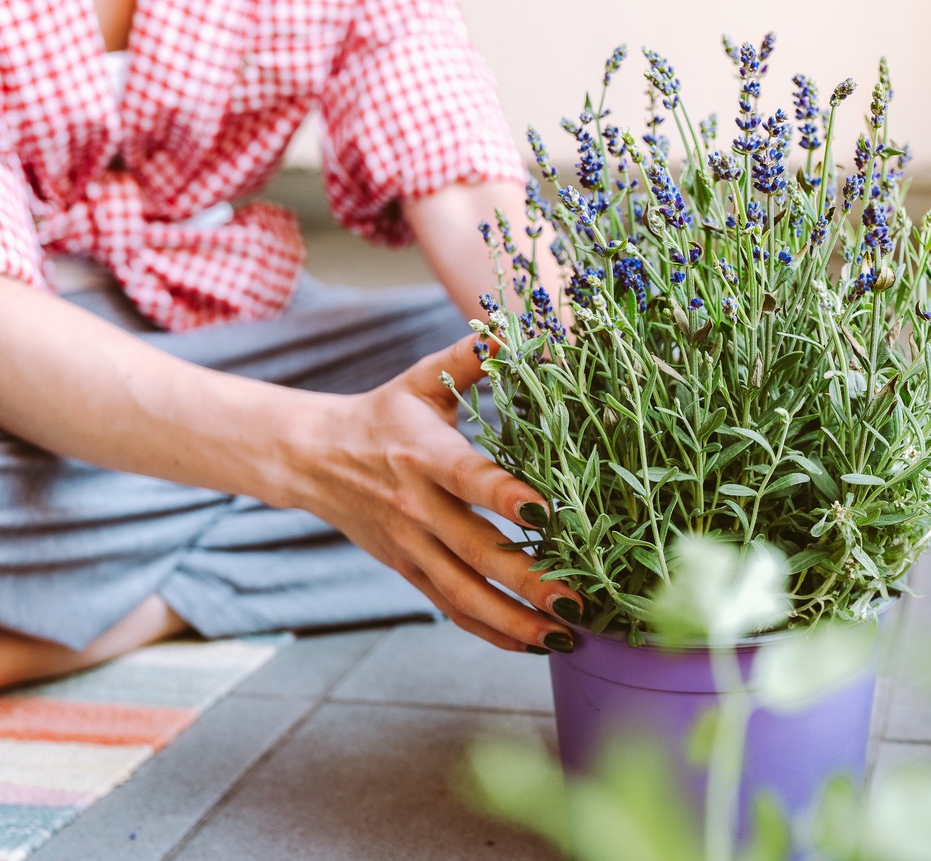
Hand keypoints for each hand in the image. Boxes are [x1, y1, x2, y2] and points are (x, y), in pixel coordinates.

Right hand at [294, 335, 579, 652]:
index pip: (469, 479)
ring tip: (565, 636)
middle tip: (578, 599)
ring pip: (465, 593)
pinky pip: (451, 608)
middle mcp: (417, 507)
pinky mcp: (408, 570)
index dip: (506, 497)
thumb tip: (513, 326)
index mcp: (424, 454)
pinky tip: (530, 644)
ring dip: (515, 620)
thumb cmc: (385, 414)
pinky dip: (489, 631)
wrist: (312, 457)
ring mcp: (412, 546)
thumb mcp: (421, 380)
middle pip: (477, 552)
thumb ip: (469, 358)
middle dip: (529, 580)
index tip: (548, 511)